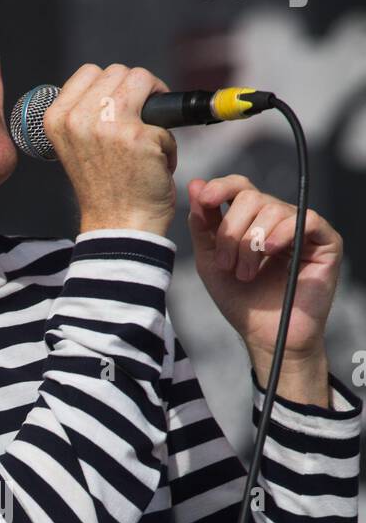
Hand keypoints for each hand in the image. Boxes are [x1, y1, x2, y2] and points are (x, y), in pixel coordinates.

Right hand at [43, 63, 177, 236]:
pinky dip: (167, 142)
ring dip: (154, 109)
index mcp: (57, 118)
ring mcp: (108, 125)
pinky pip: (166, 117)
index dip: (112, 85)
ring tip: (146, 142)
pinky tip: (154, 165)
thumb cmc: (105, 189)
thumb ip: (87, 113)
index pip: (89, 72)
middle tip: (141, 125)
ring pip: (143, 80)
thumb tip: (118, 83)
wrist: (119, 228)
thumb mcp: (78, 146)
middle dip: (137, 93)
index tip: (123, 105)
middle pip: (119, 71)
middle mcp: (78, 118)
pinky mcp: (139, 136)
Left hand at [187, 175, 342, 362]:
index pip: (240, 186)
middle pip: (251, 196)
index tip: (205, 199)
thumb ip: (203, 225)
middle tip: (227, 264)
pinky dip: (281, 234)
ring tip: (246, 274)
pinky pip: (305, 219)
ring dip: (251, 244)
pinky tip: (269, 253)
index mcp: (252, 220)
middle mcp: (279, 219)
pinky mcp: (326, 241)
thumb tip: (196, 185)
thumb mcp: (211, 262)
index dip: (221, 187)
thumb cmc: (242, 302)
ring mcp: (303, 228)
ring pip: (273, 209)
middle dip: (231, 231)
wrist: (265, 337)